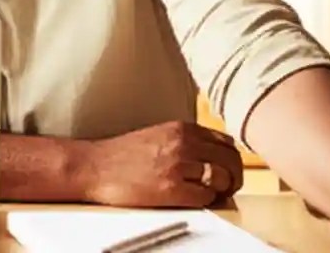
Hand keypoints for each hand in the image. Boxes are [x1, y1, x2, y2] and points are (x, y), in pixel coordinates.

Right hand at [80, 120, 244, 207]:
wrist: (94, 167)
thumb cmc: (121, 154)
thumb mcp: (158, 135)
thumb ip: (186, 139)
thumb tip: (214, 153)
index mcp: (181, 128)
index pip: (227, 141)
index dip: (230, 158)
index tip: (226, 169)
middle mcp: (183, 143)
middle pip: (231, 160)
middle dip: (235, 176)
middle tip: (227, 187)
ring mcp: (178, 166)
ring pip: (224, 178)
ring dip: (223, 190)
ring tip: (213, 195)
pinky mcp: (172, 189)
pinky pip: (206, 197)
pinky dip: (206, 201)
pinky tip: (194, 199)